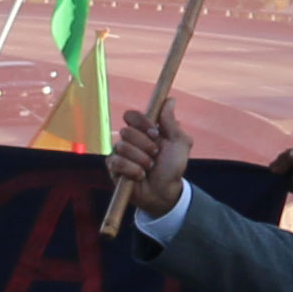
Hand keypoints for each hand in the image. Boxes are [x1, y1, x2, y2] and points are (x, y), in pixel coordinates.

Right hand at [104, 105, 189, 220]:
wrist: (166, 192)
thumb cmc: (172, 167)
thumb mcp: (179, 143)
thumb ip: (172, 122)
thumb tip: (170, 100)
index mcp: (143, 130)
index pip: (131, 115)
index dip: (141, 122)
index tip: (155, 133)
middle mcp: (129, 140)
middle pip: (126, 131)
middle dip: (145, 144)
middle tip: (155, 154)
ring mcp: (119, 153)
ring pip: (122, 147)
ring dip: (141, 159)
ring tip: (149, 167)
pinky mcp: (113, 168)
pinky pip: (116, 162)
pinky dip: (132, 169)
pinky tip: (140, 175)